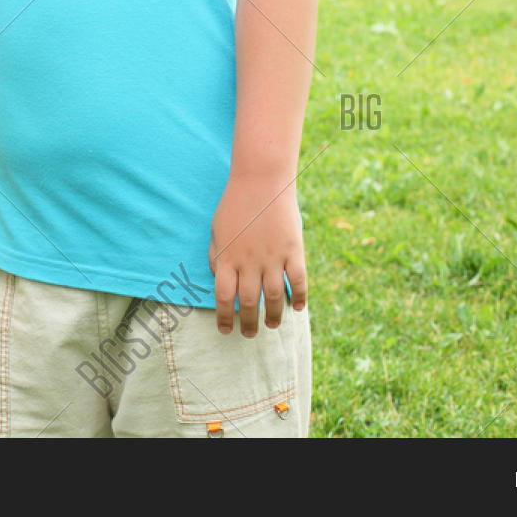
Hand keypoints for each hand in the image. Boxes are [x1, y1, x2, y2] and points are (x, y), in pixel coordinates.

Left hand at [208, 180, 306, 336]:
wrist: (261, 181)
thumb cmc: (235, 205)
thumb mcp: (216, 230)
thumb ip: (215, 256)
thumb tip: (216, 278)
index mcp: (227, 258)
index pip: (223, 297)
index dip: (224, 317)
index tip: (226, 330)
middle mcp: (249, 262)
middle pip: (249, 302)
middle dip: (248, 323)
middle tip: (249, 334)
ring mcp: (273, 257)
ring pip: (275, 297)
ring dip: (274, 316)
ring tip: (273, 325)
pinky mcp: (293, 250)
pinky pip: (299, 280)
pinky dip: (300, 297)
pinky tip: (298, 307)